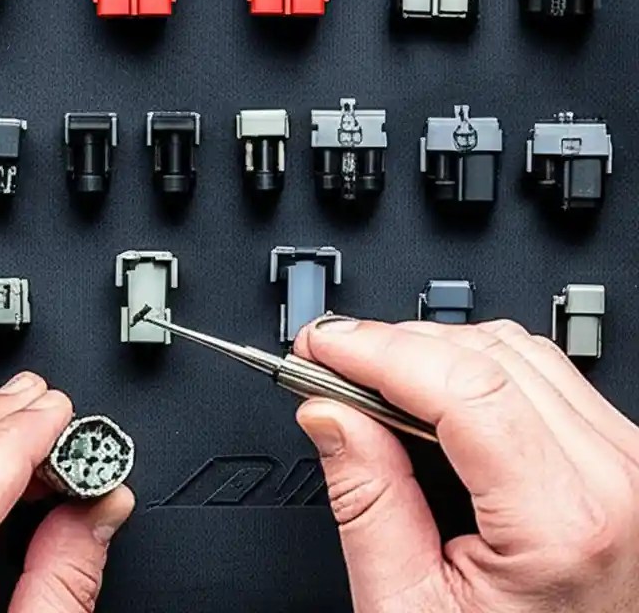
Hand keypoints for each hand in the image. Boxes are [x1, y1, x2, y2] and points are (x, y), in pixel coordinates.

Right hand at [294, 318, 638, 611]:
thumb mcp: (406, 605)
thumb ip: (366, 503)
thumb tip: (328, 412)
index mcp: (564, 523)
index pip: (465, 386)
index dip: (379, 350)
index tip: (323, 346)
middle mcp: (612, 481)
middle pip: (488, 355)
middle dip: (393, 346)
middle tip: (328, 364)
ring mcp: (625, 463)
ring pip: (518, 350)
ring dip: (432, 351)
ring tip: (371, 382)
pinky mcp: (620, 457)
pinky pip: (545, 375)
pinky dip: (475, 369)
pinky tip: (427, 395)